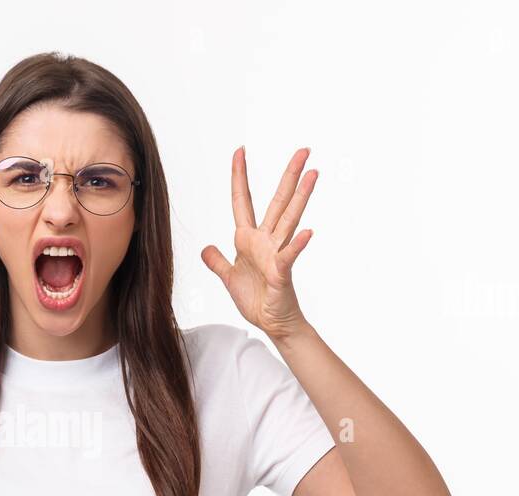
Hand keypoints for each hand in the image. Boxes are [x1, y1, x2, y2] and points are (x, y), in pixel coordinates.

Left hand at [201, 146, 316, 341]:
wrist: (272, 322)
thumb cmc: (256, 299)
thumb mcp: (228, 277)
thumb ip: (217, 261)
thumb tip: (205, 247)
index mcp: (249, 239)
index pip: (243, 200)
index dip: (240, 176)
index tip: (240, 152)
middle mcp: (266, 240)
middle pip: (278, 201)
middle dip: (289, 175)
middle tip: (304, 150)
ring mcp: (276, 254)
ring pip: (289, 219)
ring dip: (301, 197)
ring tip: (313, 174)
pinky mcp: (282, 272)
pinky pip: (289, 256)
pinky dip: (297, 245)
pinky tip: (308, 232)